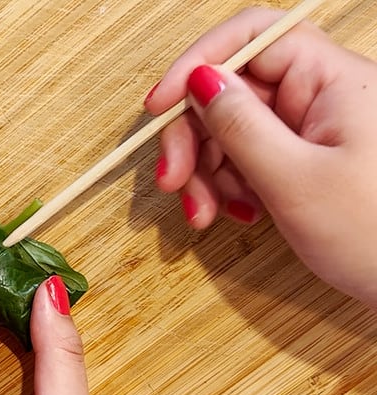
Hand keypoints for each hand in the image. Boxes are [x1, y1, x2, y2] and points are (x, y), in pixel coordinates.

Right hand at [146, 8, 376, 307]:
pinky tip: (234, 212)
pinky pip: (245, 158)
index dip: (197, 65)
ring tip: (204, 213)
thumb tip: (200, 81)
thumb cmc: (374, 236)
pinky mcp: (299, 159)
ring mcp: (307, 130)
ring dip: (204, 171)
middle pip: (230, 90)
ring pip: (229, 130)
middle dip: (191, 136)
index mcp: (330, 81)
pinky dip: (226, 185)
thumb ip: (242, 126)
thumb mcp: (295, 180)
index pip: (252, 38)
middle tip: (171, 180)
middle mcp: (318, 96)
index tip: (159, 106)